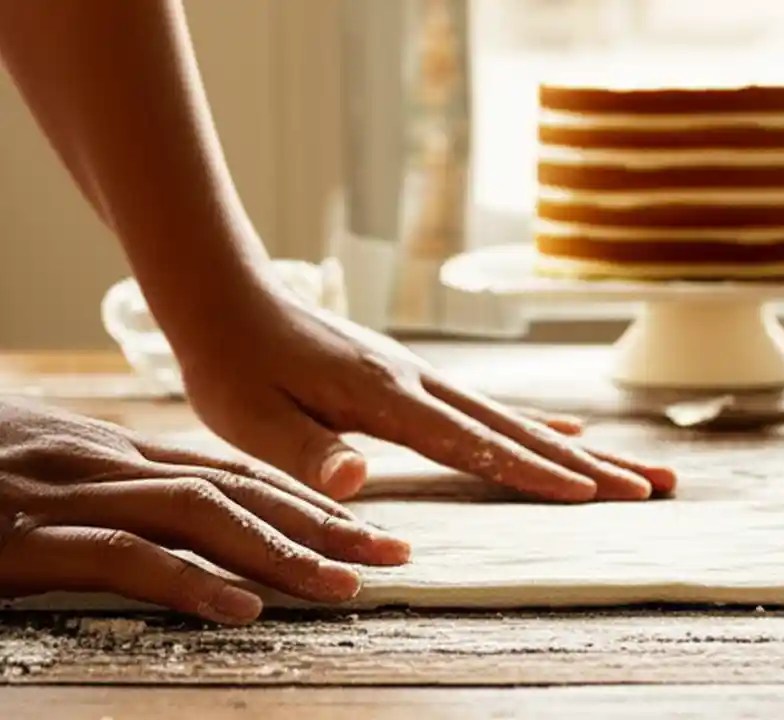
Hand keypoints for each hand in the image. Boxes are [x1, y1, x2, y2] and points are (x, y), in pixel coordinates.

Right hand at [0, 400, 410, 624]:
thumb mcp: (39, 470)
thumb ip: (107, 490)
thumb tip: (172, 521)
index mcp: (111, 450)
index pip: (231, 473)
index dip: (305, 500)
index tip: (366, 525)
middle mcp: (104, 462)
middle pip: (239, 489)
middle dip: (323, 523)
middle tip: (394, 552)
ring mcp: (67, 497)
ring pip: (201, 517)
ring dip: (282, 553)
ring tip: (344, 586)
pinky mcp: (25, 538)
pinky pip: (123, 558)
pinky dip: (188, 583)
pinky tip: (242, 608)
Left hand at [172, 286, 676, 502]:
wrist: (228, 297)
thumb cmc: (233, 364)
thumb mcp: (250, 419)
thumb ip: (308, 451)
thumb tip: (357, 476)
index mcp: (386, 399)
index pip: (473, 444)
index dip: (534, 471)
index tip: (593, 491)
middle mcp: (421, 384)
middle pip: (519, 430)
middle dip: (589, 464)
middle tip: (651, 487)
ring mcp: (425, 378)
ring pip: (516, 418)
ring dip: (581, 448)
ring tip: (634, 470)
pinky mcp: (418, 379)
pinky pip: (491, 407)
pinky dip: (538, 423)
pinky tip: (571, 432)